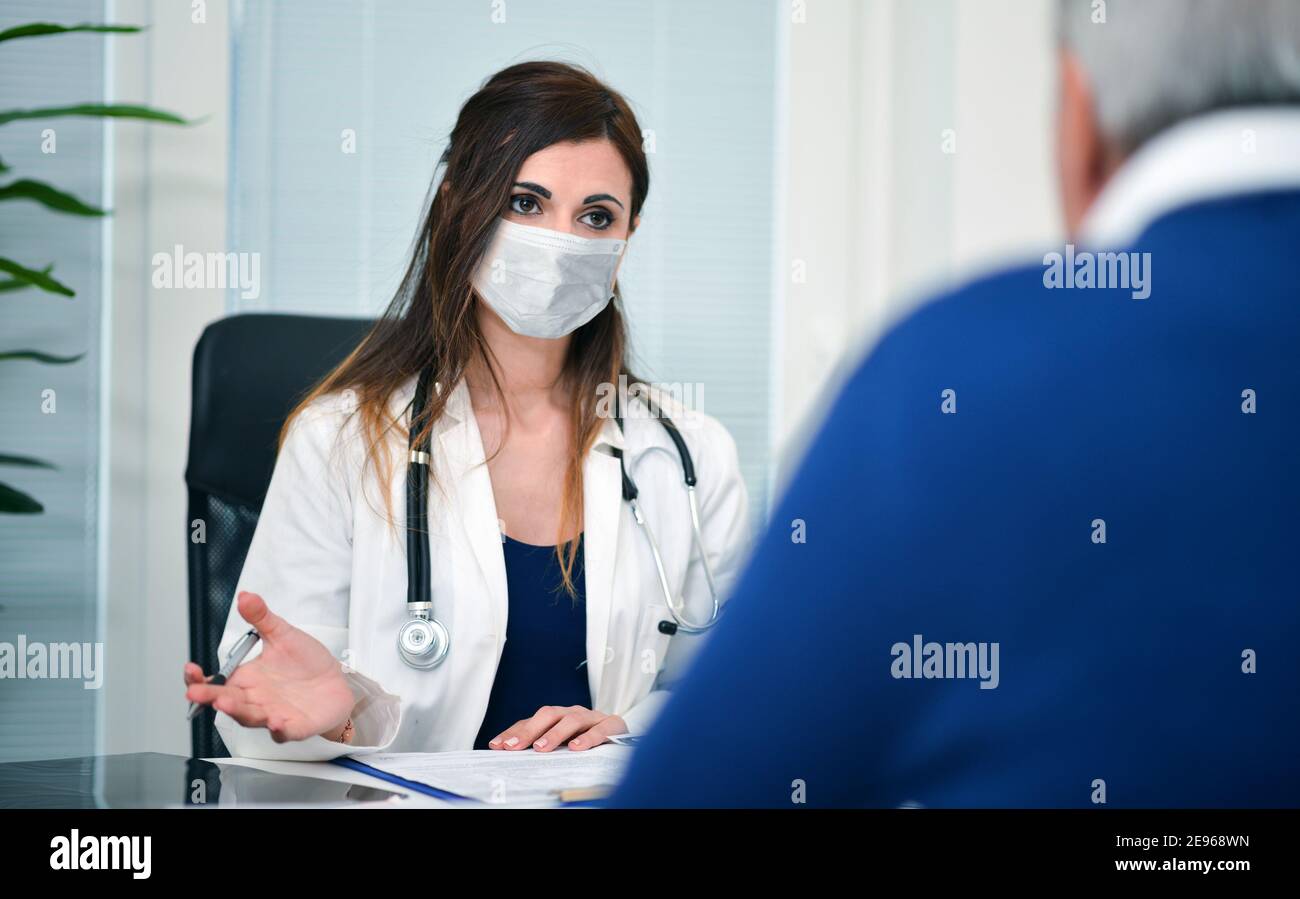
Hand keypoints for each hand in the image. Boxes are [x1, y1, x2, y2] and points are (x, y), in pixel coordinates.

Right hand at [184, 591, 354, 742]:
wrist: (337, 681)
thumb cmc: (306, 663)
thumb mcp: (283, 634)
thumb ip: (262, 617)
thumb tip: (245, 596)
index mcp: (248, 679)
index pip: (216, 682)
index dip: (199, 680)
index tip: (191, 669)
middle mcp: (256, 700)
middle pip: (228, 702)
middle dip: (211, 697)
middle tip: (197, 692)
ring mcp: (274, 714)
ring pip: (251, 717)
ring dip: (238, 711)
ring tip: (226, 702)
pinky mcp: (297, 726)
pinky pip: (285, 731)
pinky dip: (279, 729)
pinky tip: (275, 722)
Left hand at [488, 705, 626, 751]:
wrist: (629, 740)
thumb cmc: (590, 745)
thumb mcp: (564, 747)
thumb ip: (545, 748)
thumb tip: (512, 756)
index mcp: (559, 717)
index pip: (532, 721)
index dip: (514, 731)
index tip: (496, 745)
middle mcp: (574, 713)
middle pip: (549, 714)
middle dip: (529, 730)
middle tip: (513, 747)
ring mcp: (593, 717)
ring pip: (572, 719)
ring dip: (555, 734)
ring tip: (541, 748)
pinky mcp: (614, 725)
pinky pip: (600, 729)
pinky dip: (588, 738)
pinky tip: (576, 748)